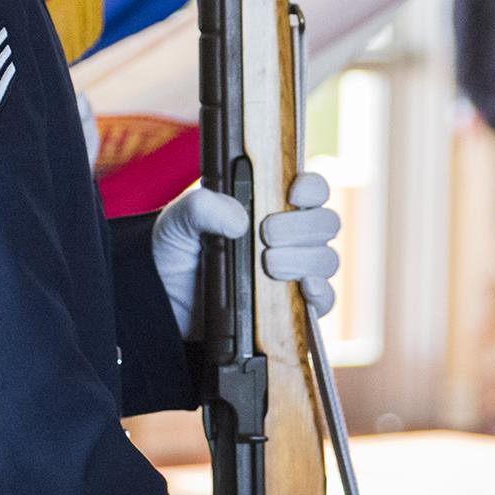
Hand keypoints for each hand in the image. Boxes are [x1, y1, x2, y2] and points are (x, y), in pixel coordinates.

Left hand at [153, 173, 341, 334]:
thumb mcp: (178, 222)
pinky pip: (325, 299)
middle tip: (266, 235)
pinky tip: (303, 288)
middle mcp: (290, 235)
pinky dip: (321, 293)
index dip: (312, 188)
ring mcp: (294, 270)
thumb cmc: (177, 253)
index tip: (293, 194)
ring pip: (326, 259)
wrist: (167, 301)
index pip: (311, 189)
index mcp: (269, 205)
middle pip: (326, 223)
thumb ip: (202, 207)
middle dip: (301, 227)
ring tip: (269, 266)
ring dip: (304, 259)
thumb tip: (239, 221)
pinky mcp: (294, 306)